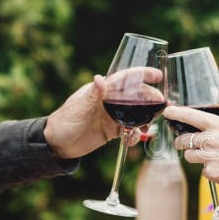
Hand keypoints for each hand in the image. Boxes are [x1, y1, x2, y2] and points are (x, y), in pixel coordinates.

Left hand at [43, 70, 161, 159]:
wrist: (57, 145)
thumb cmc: (64, 122)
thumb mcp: (79, 108)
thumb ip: (92, 95)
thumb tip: (100, 78)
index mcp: (102, 91)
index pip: (125, 79)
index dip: (142, 74)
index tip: (158, 75)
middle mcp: (109, 101)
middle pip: (135, 97)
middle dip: (150, 100)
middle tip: (162, 106)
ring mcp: (112, 116)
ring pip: (135, 114)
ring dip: (144, 120)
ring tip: (148, 128)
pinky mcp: (112, 131)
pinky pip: (129, 131)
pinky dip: (134, 135)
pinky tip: (133, 140)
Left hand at [163, 102, 218, 193]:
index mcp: (217, 125)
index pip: (190, 115)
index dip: (175, 113)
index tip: (167, 112)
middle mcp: (211, 139)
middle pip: (182, 140)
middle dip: (181, 143)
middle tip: (185, 144)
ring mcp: (209, 157)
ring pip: (189, 156)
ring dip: (195, 158)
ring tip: (210, 158)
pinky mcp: (211, 172)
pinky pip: (202, 171)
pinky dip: (209, 171)